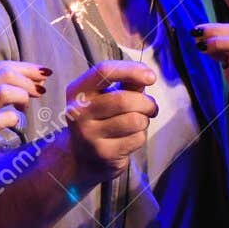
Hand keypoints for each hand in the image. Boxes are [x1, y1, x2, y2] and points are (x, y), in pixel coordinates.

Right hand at [0, 60, 49, 177]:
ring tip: (24, 106)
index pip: (1, 65)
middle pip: (6, 73)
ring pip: (5, 91)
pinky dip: (15, 118)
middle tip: (40, 90)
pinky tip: (14, 122)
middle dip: (29, 80)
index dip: (27, 68)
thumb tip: (29, 76)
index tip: (42, 74)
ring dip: (23, 96)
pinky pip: (4, 119)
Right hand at [64, 61, 158, 184]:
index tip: (150, 77)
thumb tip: (145, 76)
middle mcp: (79, 112)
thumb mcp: (105, 96)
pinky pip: (136, 138)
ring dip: (144, 120)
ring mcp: (89, 135)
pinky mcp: (104, 153)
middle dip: (146, 102)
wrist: (82, 156)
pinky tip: (129, 137)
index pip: (104, 71)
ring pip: (134, 120)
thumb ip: (126, 83)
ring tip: (139, 121)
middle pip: (124, 99)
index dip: (132, 70)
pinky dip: (140, 136)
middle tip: (150, 106)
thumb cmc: (99, 119)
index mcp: (78, 91)